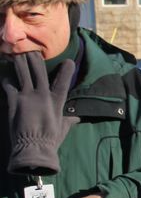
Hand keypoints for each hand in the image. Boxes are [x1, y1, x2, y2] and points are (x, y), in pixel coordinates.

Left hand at [2, 54, 78, 175]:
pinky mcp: (14, 100)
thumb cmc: (50, 140)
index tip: (68, 61)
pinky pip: (8, 85)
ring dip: (19, 62)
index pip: (63, 82)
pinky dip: (6, 80)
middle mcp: (42, 94)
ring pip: (22, 72)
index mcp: (56, 101)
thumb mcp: (62, 128)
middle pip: (38, 70)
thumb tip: (76, 118)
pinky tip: (5, 76)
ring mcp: (27, 95)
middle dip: (34, 58)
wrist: (33, 148)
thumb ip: (68, 120)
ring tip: (16, 54)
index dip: (66, 70)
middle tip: (31, 49)